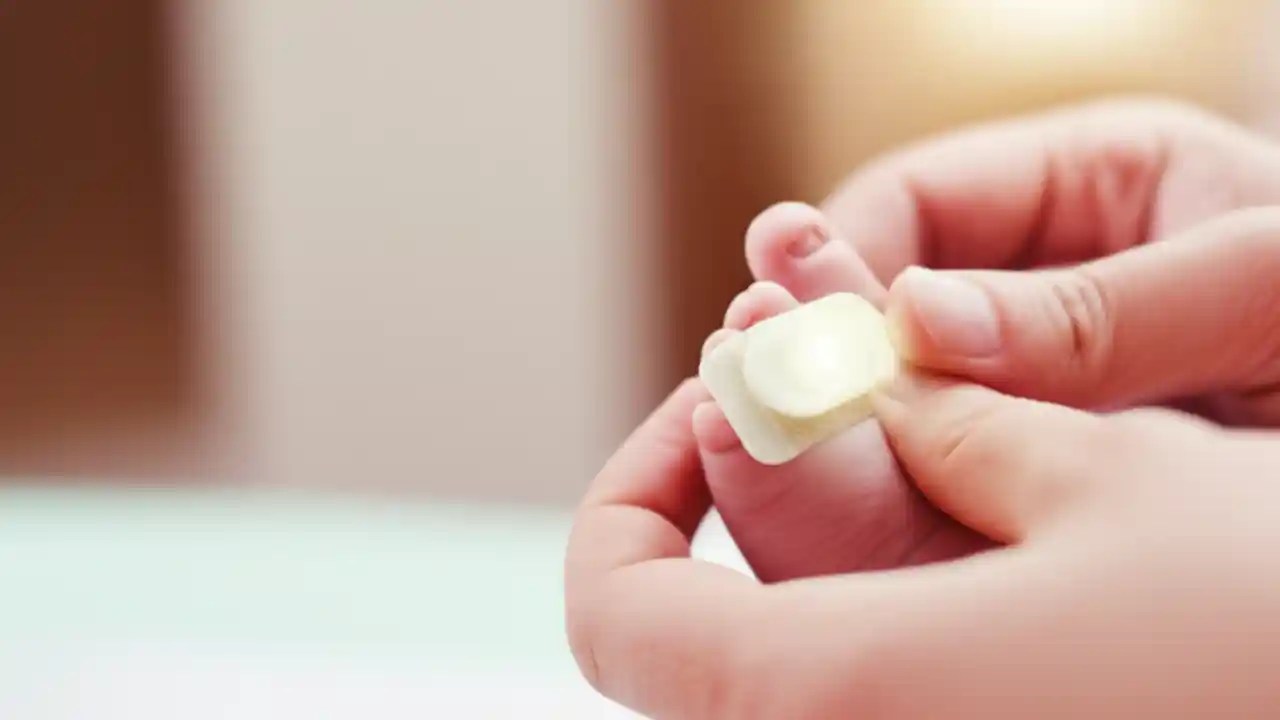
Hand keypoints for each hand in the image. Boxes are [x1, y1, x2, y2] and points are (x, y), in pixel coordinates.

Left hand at [567, 374, 1279, 717]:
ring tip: (899, 432)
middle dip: (740, 504)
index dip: (630, 498)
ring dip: (812, 547)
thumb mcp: (1111, 478)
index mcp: (843, 690)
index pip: (616, 614)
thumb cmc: (1278, 615)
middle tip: (808, 396)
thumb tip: (884, 400)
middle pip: (703, 640)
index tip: (709, 406)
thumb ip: (952, 428)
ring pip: (791, 669)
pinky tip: (968, 526)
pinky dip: (878, 609)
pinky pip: (876, 693)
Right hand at [699, 100, 1279, 580]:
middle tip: (740, 374)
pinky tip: (833, 509)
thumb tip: (924, 326)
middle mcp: (1036, 290)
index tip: (797, 313)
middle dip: (810, 344)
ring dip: (822, 431)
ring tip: (748, 438)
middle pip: (879, 308)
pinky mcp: (1031, 483)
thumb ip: (1106, 309)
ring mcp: (1026, 389)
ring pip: (889, 409)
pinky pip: (931, 493)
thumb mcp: (1269, 282)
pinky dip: (879, 507)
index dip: (845, 255)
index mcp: (1090, 187)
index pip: (916, 202)